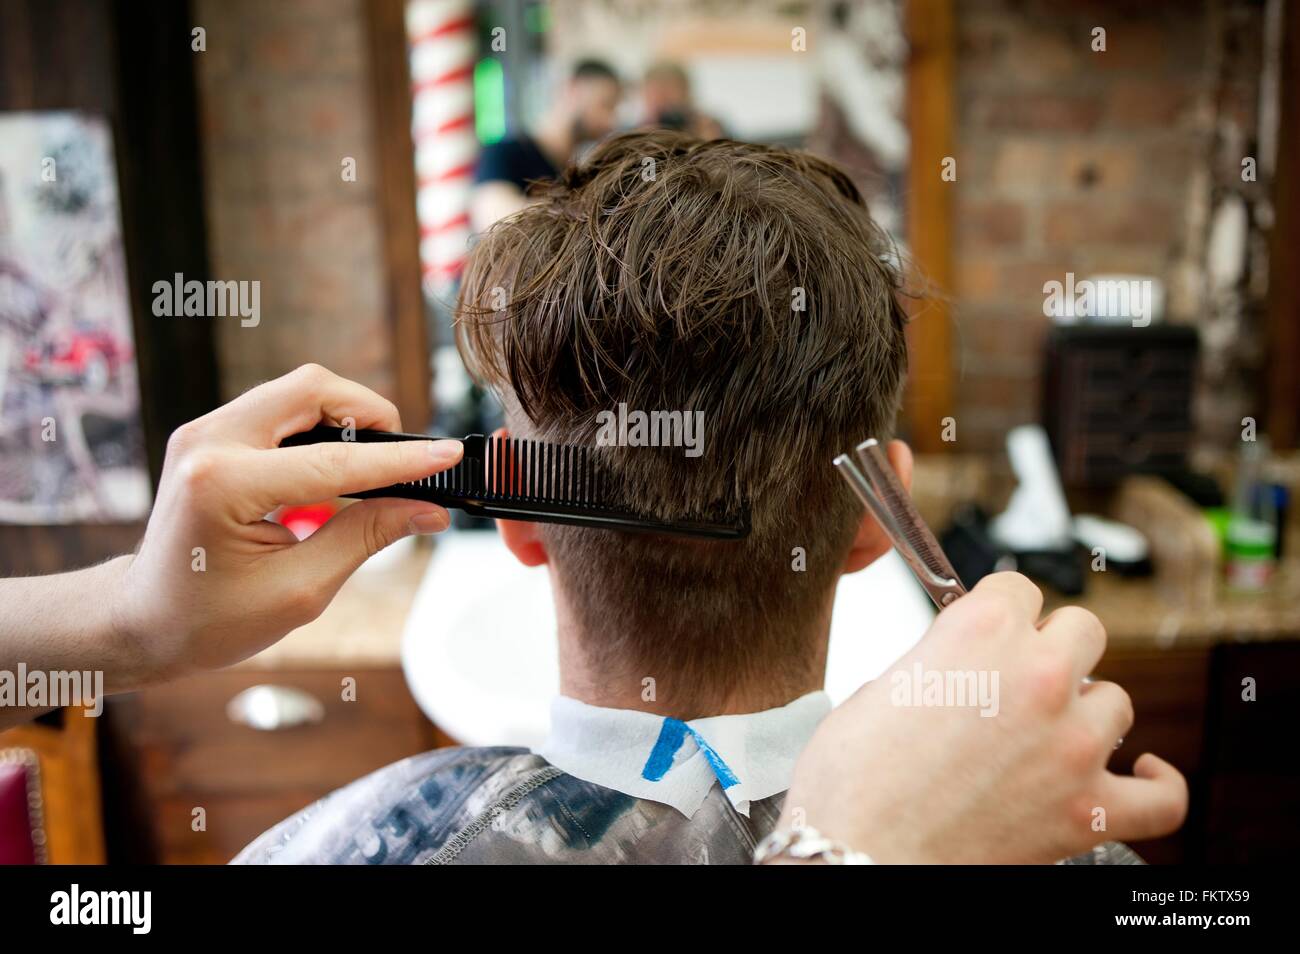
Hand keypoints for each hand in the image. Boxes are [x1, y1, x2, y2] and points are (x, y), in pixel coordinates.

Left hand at [109, 364, 460, 688]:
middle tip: (403, 457)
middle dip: (369, 413)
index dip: (400, 460)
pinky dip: (320, 427)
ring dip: (345, 418)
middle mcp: (209, 443)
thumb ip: (366, 537)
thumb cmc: (210, 618)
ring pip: (297, 390)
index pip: (334, 460)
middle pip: (312, 388)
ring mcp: (205, 432)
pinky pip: (279, 407)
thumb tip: (427, 509)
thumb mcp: (301, 589)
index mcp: (225, 485)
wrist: (142, 620)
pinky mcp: (211, 433)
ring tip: (373, 465)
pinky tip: (337, 466)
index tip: (446, 456)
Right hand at [780, 572, 1187, 862]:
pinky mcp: (1088, 811)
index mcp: (978, 631)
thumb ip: (935, 662)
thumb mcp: (880, 686)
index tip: (993, 630)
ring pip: (1115, 701)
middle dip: (1052, 648)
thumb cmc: (853, 780)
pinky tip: (1139, 771)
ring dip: (1085, 713)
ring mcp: (1071, 744)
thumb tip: (957, 672)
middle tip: (1020, 677)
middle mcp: (1036, 676)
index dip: (1001, 612)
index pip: (1018, 588)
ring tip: (1051, 733)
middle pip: (1082, 629)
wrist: (860, 853)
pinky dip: (1156, 784)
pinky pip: (1161, 797)